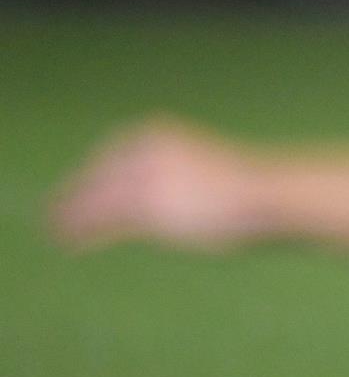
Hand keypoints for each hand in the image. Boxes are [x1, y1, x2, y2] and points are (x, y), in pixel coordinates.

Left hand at [49, 118, 262, 249]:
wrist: (265, 192)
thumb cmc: (248, 184)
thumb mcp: (204, 171)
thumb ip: (177, 176)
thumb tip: (169, 195)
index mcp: (157, 135)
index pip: (110, 155)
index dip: (91, 173)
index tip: (81, 189)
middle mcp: (144, 153)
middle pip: (97, 176)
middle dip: (76, 194)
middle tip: (57, 211)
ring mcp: (145, 180)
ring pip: (97, 200)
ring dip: (72, 217)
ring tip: (55, 231)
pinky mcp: (148, 209)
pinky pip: (106, 221)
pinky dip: (83, 232)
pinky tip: (70, 242)